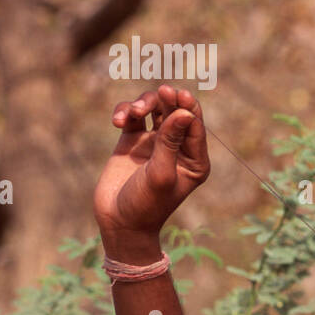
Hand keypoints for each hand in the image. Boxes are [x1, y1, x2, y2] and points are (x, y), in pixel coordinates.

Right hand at [94, 85, 209, 246]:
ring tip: (133, 113)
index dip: (188, 106)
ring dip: (145, 104)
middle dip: (168, 100)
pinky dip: (126, 112)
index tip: (179, 94)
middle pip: (176, 112)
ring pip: (154, 110)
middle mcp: (177, 148)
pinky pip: (133, 117)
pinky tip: (119, 120)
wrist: (118, 222)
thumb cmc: (146, 204)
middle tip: (161, 92)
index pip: (195, 126)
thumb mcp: (160, 173)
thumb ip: (170, 142)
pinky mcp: (132, 141)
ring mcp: (154, 143)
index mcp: (195, 160)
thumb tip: (185, 113)